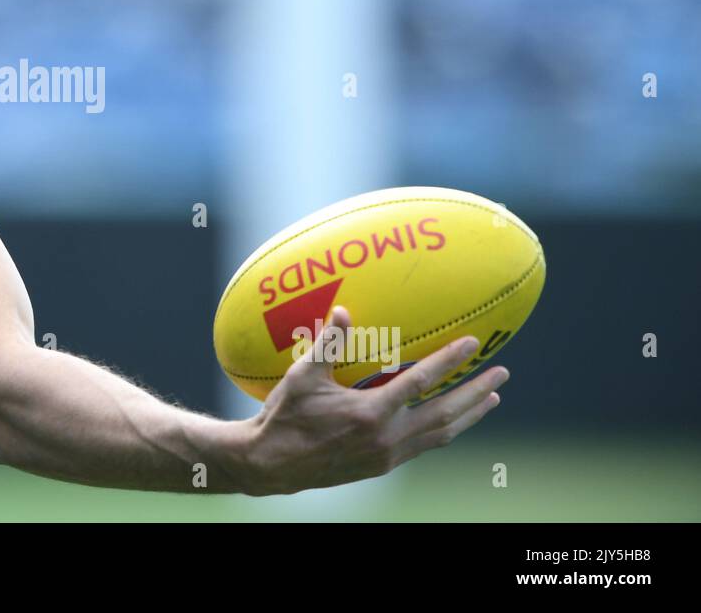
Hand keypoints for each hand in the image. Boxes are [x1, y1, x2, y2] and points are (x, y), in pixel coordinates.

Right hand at [235, 304, 508, 496]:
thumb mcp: (303, 376)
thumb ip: (328, 343)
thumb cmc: (285, 415)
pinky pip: (425, 445)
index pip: (421, 382)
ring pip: (441, 434)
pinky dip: (445, 429)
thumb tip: (343, 310)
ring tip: (491, 398)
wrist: (273, 464)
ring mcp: (387, 455)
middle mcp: (386, 437)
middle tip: (502, 373)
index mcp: (370, 413)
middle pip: (445, 412)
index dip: (450, 361)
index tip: (473, 344)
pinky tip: (452, 419)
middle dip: (476, 392)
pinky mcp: (382, 465)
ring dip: (469, 415)